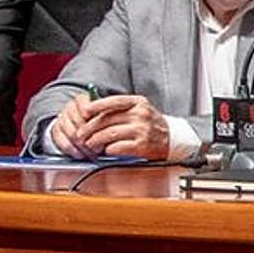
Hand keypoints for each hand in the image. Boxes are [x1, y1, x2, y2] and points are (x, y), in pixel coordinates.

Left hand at [49, 94, 169, 159]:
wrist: (172, 139)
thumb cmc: (151, 124)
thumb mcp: (139, 109)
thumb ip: (120, 108)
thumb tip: (93, 111)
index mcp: (138, 102)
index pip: (113, 101)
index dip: (96, 106)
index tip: (84, 111)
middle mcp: (140, 114)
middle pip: (107, 120)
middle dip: (90, 128)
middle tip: (81, 135)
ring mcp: (142, 130)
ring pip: (109, 134)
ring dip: (95, 141)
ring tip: (90, 145)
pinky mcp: (142, 145)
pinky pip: (118, 147)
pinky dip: (108, 149)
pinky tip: (106, 151)